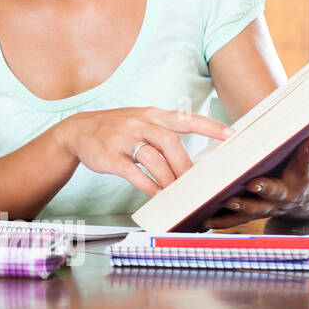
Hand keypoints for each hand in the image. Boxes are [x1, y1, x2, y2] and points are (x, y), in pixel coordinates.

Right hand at [57, 107, 234, 197]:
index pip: (185, 118)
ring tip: (176, 191)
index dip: (209, 126)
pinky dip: (147, 184)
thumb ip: (165, 131)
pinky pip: (131, 171)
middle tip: (195, 181)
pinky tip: (155, 193)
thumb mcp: (140, 120)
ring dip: (168, 177)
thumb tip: (193, 153)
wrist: (77, 131)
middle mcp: (138, 124)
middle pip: (169, 142)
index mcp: (151, 115)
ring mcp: (123, 139)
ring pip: (152, 157)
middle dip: (185, 164)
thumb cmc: (116, 129)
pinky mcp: (109, 156)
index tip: (231, 134)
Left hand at [204, 138, 308, 228]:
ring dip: (239, 208)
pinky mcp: (254, 215)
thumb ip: (303, 151)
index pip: (302, 166)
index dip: (303, 157)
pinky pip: (238, 219)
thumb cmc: (298, 172)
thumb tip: (307, 137)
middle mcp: (284, 197)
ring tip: (225, 204)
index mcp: (298, 180)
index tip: (304, 146)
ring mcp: (268, 208)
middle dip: (264, 188)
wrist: (304, 199)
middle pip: (273, 193)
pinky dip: (223, 221)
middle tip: (252, 184)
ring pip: (253, 210)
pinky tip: (206, 220)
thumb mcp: (304, 161)